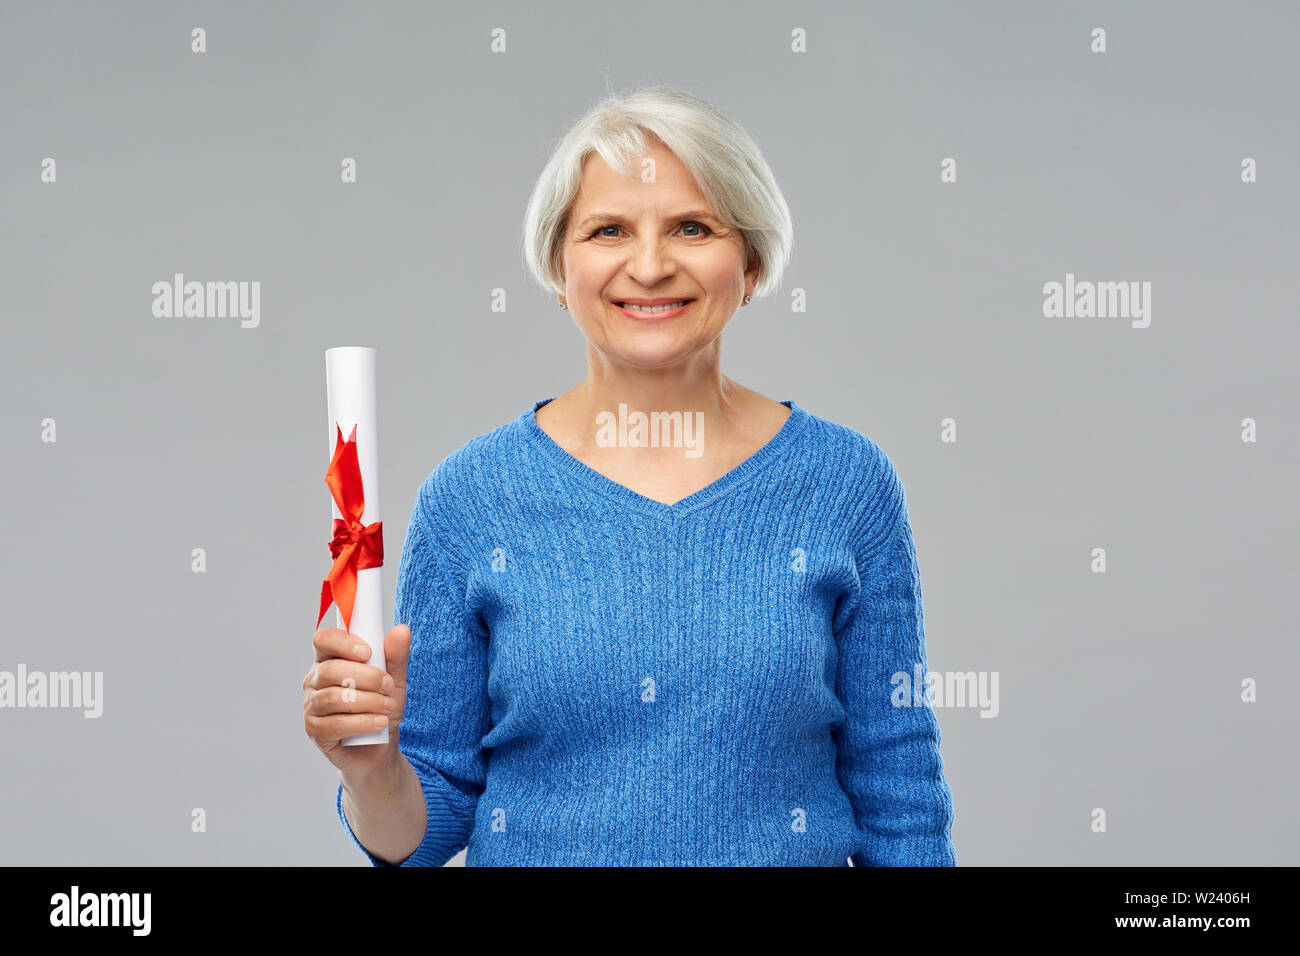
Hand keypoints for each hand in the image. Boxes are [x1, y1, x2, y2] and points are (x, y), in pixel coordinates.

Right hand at [302, 623, 410, 780]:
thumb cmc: (382, 707)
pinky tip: (379, 723)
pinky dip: (362, 722)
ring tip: (389, 707)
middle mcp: (315, 680)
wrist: (380, 746)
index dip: (343, 642)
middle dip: (366, 677)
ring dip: (368, 701)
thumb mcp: (394, 679)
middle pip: (330, 670)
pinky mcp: (315, 731)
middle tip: (388, 686)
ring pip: (333, 698)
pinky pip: (335, 725)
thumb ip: (396, 656)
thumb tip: (401, 630)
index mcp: (329, 659)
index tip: (368, 652)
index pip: (323, 640)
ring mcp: (312, 706)